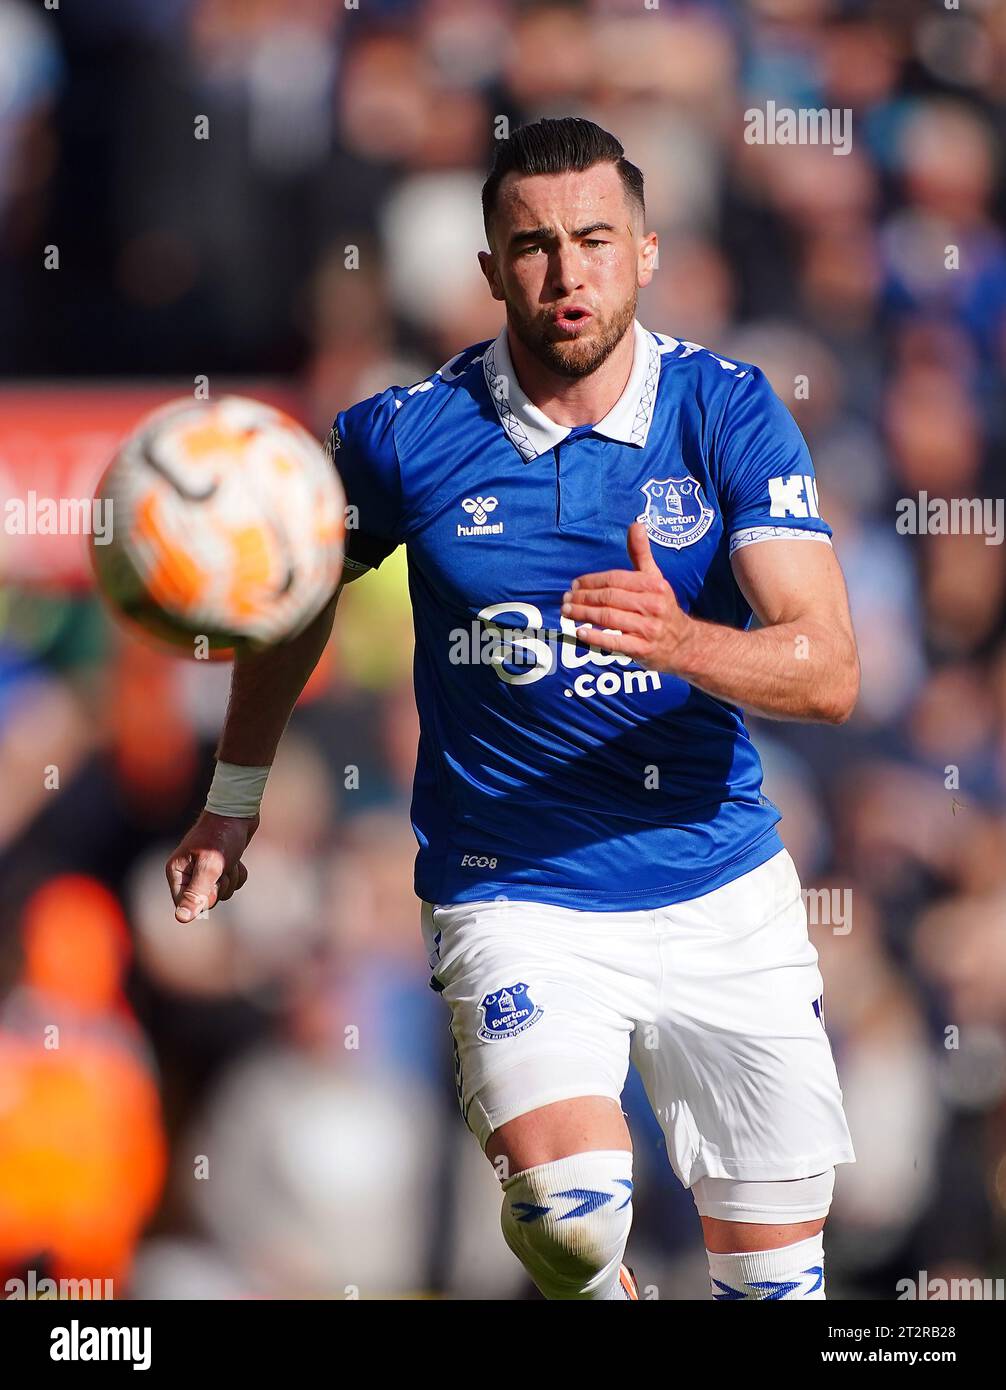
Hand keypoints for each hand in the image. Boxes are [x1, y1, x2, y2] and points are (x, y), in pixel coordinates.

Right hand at [165, 810, 258, 922]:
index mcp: (176, 871)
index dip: (204, 898)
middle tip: (223, 865)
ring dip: (231, 878)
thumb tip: (181, 919)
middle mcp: (186, 872)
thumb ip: (198, 893)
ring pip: (221, 892)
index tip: (212, 880)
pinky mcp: (220, 867)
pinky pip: (231, 883)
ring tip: (230, 858)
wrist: (239, 811)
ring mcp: (203, 870)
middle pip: (206, 900)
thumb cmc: (222, 836)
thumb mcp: (211, 866)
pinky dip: (238, 873)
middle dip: (220, 885)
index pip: (185, 904)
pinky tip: (237, 859)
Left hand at [560, 521, 694, 671]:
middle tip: (566, 598)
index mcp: (654, 585)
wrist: (684, 644)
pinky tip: (580, 632)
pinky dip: (596, 637)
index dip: (592, 581)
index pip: (616, 579)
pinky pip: (615, 641)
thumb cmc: (663, 607)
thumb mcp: (655, 578)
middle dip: (583, 597)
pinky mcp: (643, 649)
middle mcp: (652, 605)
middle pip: (609, 597)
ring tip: (567, 612)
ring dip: (583, 613)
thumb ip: (642, 553)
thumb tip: (636, 523)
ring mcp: (648, 628)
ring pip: (609, 617)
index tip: (575, 584)